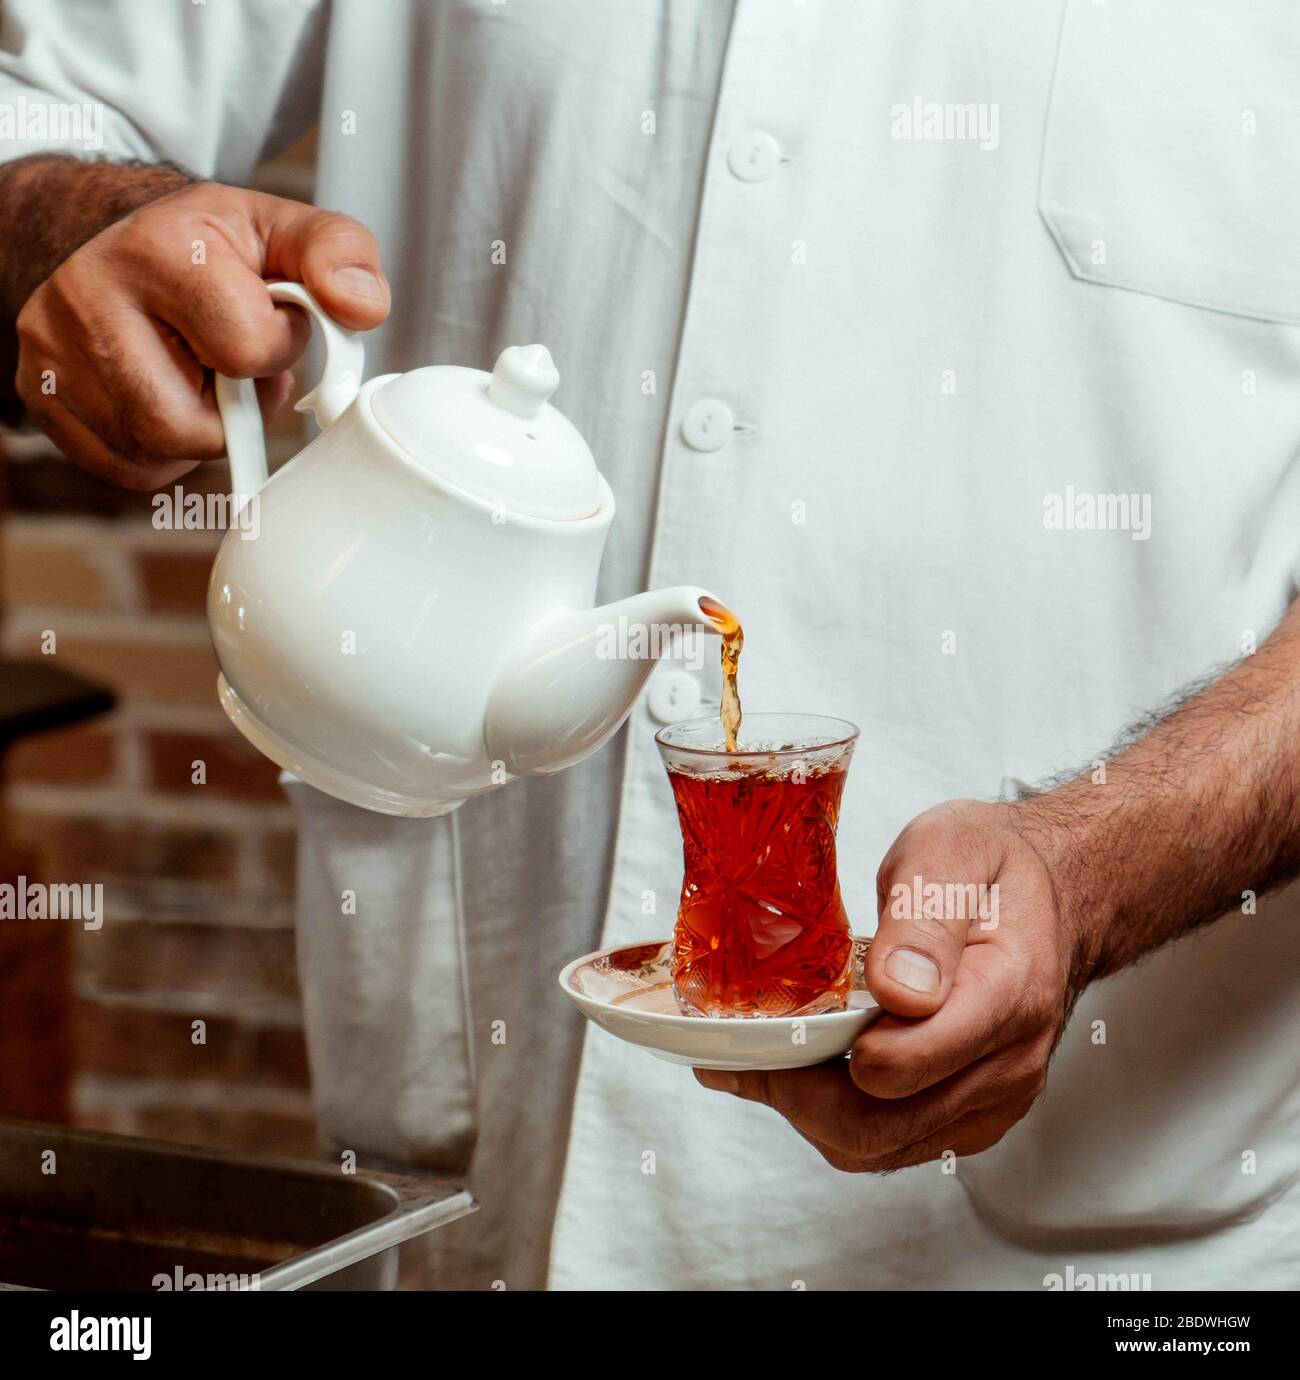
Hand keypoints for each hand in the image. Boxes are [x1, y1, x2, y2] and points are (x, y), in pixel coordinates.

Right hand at [14, 178, 389, 488]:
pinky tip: (165, 396)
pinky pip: (125, 468)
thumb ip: (341, 254)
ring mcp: (53, 350)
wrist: (110, 235)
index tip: (269, 318)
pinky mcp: (41, 393)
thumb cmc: (208, 246)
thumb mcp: (282, 229)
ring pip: (155, 452)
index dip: (278, 346)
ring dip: (197, 431)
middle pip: (187, 426)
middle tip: (230, 365)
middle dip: (231, 409)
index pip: (246, 349)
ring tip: (198, 376)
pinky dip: (160, 450)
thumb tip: (364, 307)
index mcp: (159, 249)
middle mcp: (88, 297)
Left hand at [695, 799, 1089, 1171]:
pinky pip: (889, 1143)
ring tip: (757, 1057)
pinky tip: (796, 1071)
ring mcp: (990, 1098)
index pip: (913, 1061)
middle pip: (880, 1125)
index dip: (836, 1053)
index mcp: (1009, 995)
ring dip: (805, 1110)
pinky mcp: (968, 1115)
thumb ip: (925, 912)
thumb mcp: (955, 848)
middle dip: (797, 1094)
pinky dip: (830, 1116)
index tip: (785, 1020)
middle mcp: (1008, 1064)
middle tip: (743, 1046)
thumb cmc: (994, 870)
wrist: (1049, 896)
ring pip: (876, 1146)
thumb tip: (899, 988)